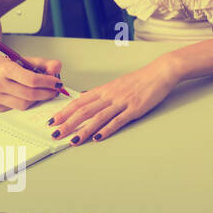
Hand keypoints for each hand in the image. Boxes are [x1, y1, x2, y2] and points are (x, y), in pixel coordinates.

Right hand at [0, 52, 62, 111]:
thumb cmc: (14, 67)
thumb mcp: (30, 61)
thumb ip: (47, 64)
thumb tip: (55, 70)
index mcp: (6, 69)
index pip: (32, 80)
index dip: (48, 82)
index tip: (58, 83)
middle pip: (30, 94)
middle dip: (47, 93)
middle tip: (55, 91)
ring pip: (24, 105)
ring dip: (38, 100)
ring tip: (43, 94)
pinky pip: (17, 110)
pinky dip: (28, 105)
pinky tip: (31, 99)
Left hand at [46, 57, 180, 144]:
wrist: (160, 72)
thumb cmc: (140, 79)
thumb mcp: (116, 83)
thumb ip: (100, 92)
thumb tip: (85, 97)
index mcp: (104, 90)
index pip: (79, 102)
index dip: (64, 112)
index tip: (53, 121)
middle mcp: (110, 96)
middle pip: (84, 111)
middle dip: (68, 124)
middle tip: (56, 134)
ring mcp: (122, 102)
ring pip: (98, 117)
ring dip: (84, 130)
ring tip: (73, 141)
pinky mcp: (135, 109)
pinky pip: (118, 120)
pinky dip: (107, 129)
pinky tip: (98, 137)